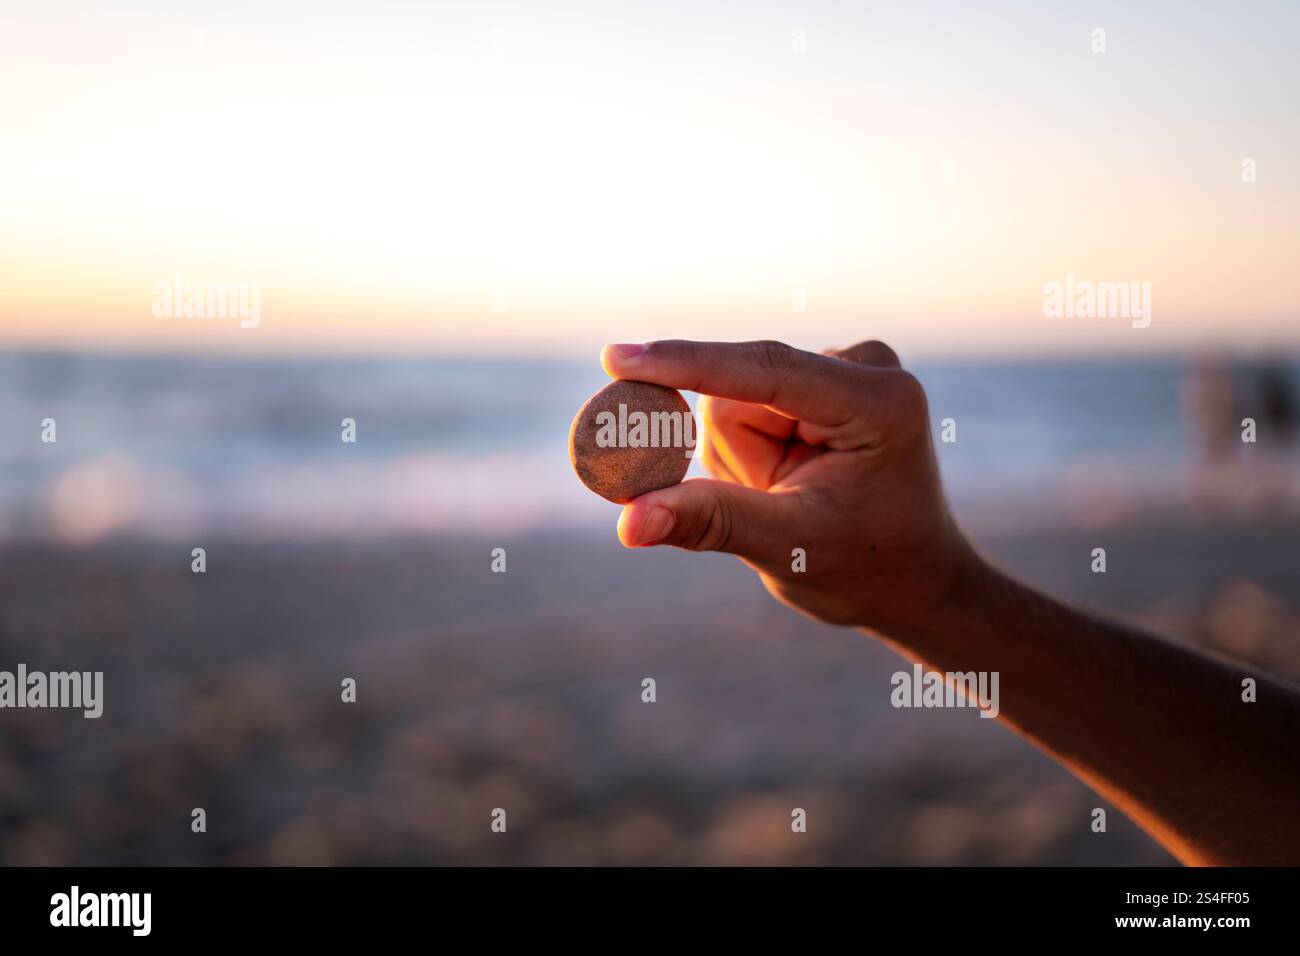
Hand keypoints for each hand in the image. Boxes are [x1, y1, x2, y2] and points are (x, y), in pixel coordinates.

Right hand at [602, 339, 977, 630]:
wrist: (911, 579)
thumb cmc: (863, 569)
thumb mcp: (786, 548)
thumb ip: (708, 522)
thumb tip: (628, 523)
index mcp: (876, 402)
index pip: (763, 369)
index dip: (685, 363)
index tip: (615, 358)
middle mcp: (865, 368)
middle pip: (737, 393)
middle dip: (736, 457)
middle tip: (772, 503)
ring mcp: (846, 367)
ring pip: (733, 400)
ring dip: (742, 458)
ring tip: (788, 496)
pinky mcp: (825, 376)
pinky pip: (746, 402)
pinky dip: (750, 449)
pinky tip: (789, 477)